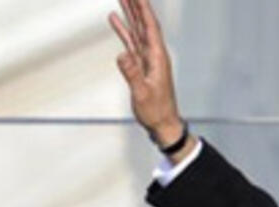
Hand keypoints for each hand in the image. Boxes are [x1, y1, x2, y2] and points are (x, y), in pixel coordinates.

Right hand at [109, 0, 193, 157]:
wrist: (163, 124)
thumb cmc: (156, 111)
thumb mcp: (142, 93)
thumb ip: (132, 74)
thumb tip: (122, 55)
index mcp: (157, 57)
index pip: (150, 26)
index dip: (144, 8)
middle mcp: (154, 54)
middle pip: (143, 22)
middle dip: (136, 4)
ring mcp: (147, 58)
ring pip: (136, 29)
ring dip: (129, 12)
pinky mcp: (140, 64)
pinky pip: (130, 41)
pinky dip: (123, 29)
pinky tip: (115, 19)